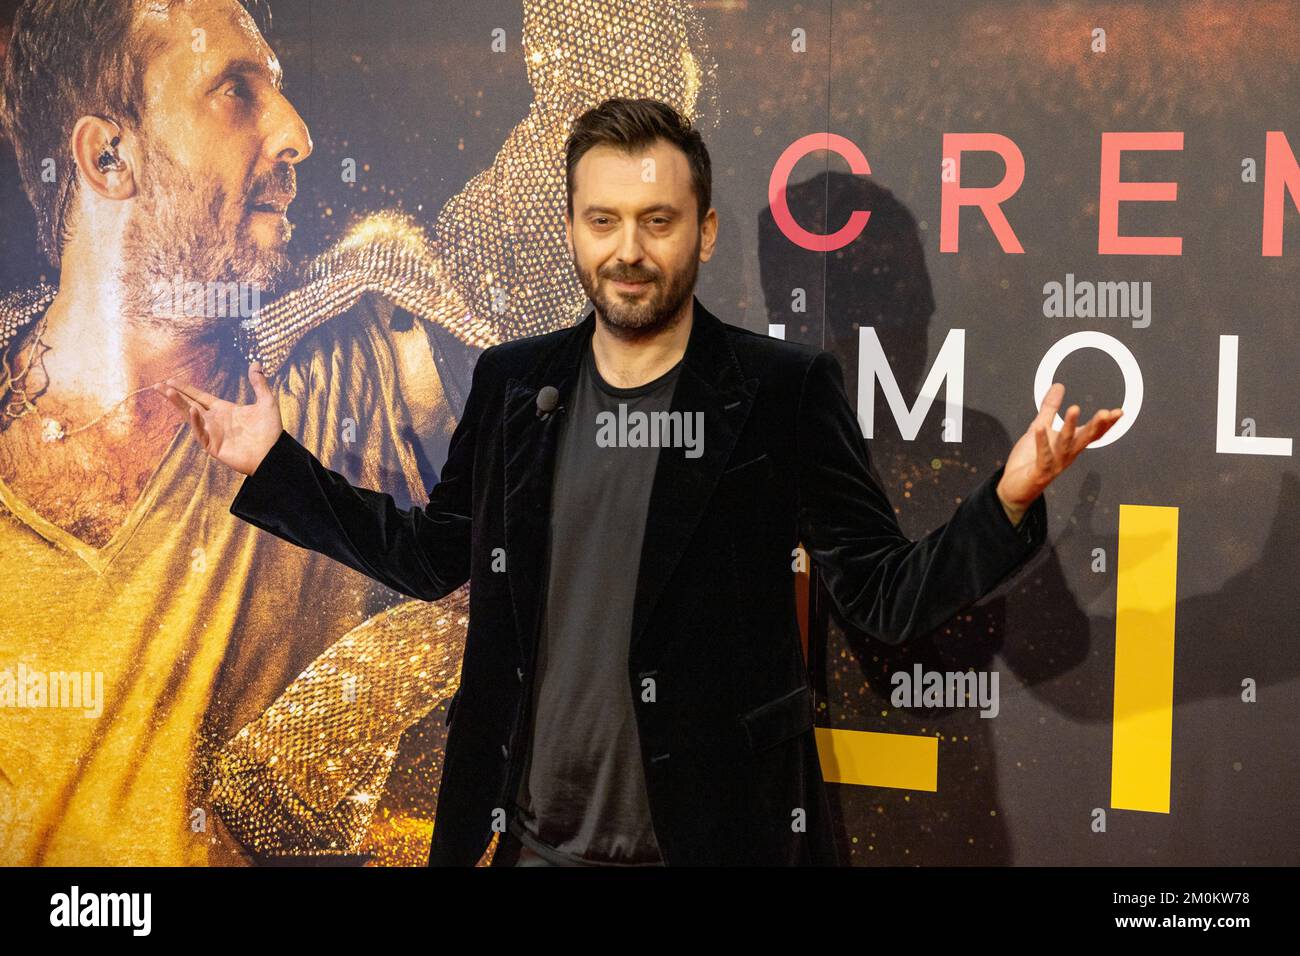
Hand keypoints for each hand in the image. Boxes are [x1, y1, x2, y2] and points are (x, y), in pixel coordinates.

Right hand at [153, 362, 283, 475]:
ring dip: (179, 405)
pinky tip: (192, 410)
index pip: (199, 396)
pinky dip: (196, 421)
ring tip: (168, 392)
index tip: (171, 380)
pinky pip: (201, 432)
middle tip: (158, 385)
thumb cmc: (270, 431)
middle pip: (189, 404)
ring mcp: (213, 434)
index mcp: (224, 410)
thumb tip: (255, 363)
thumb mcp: (267, 402)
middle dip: (174, 395)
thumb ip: (259, 384)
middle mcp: (214, 421)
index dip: (185, 388)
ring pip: (191, 417)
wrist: (274, 453)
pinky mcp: (214, 446)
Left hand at [996, 383, 1122, 524]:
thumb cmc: (1029, 459)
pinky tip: (1039, 429)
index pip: (1092, 433)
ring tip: (1074, 409)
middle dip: (1097, 426)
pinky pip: (1043, 456)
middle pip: (1085, 439)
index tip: (1119, 412)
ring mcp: (1054, 464)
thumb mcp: (1040, 427)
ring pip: (1066, 445)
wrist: (1015, 487)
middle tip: (1106, 412)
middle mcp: (1067, 455)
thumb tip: (1058, 385)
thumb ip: (1049, 408)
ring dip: (1070, 428)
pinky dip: (1041, 442)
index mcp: (1070, 445)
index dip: (1106, 424)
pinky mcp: (1040, 472)